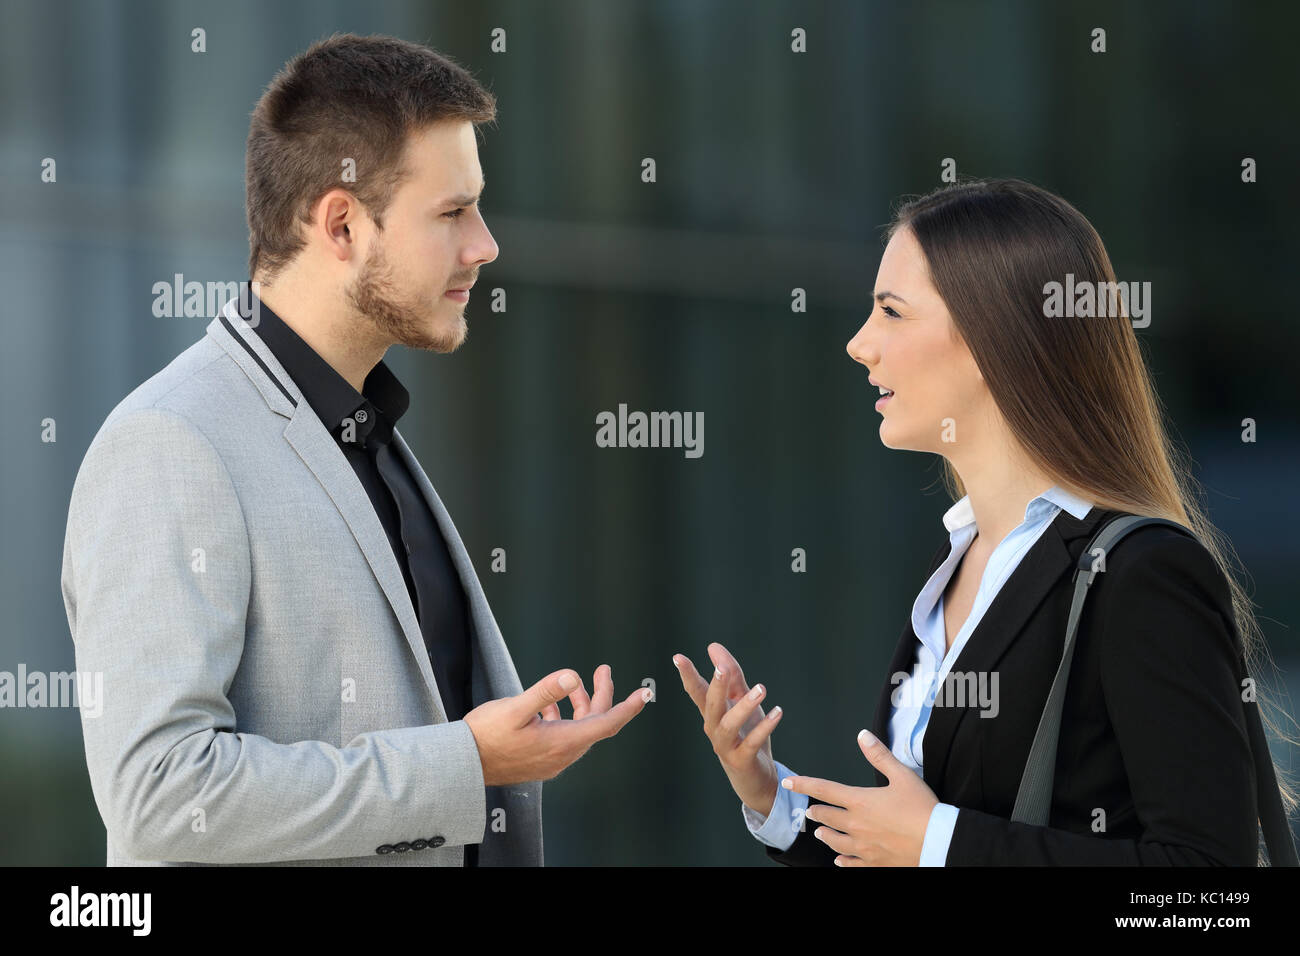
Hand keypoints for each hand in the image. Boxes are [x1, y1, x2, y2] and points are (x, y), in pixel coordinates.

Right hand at [464, 665, 648, 785]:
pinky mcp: (541, 762)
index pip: (607, 723)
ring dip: (581, 705)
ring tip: (575, 683)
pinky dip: (563, 717)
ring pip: (579, 729)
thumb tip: (572, 675)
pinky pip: (563, 737)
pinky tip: (548, 704)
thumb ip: (544, 691)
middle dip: (601, 695)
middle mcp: (563, 755)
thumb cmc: (485, 735)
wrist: (462, 766)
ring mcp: (552, 761)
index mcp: (563, 742)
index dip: (628, 707)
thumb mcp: (514, 708)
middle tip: (603, 669)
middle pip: (595, 723)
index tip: (646, 693)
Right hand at [674, 642, 783, 815]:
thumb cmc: (746, 735)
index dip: (688, 674)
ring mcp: (725, 746)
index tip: (678, 657)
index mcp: (712, 713)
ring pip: (729, 724)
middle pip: (710, 706)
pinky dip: (764, 727)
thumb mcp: (740, 701)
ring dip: (744, 706)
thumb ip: (731, 675)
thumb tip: (713, 646)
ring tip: (761, 688)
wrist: (756, 777)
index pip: (697, 691)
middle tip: (722, 668)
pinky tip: (777, 712)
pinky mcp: (741, 760)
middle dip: (716, 687)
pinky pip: (751, 742)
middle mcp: (714, 728)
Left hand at [782, 728, 939, 865]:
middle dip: (816, 812)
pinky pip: (851, 864)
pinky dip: (843, 861)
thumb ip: (879, 755)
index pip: (823, 789)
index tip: (788, 782)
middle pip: (826, 817)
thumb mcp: (902, 775)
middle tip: (809, 810)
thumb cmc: (923, 807)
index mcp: (860, 801)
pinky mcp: (875, 863)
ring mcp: (864, 846)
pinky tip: (839, 861)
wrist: (939, 841)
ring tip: (819, 832)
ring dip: (825, 835)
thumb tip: (862, 735)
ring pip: (834, 842)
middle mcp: (856, 825)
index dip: (803, 784)